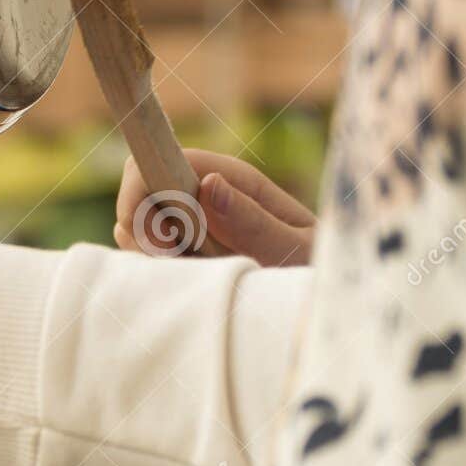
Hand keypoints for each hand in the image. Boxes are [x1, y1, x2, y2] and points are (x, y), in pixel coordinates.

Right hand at [114, 149, 314, 265]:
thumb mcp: (298, 252)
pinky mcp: (182, 253)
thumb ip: (255, 223)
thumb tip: (208, 184)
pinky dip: (150, 269)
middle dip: (141, 227)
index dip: (144, 189)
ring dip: (146, 252)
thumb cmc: (320, 274)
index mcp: (235, 181)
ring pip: (135, 223)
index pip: (166, 159)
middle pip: (140, 188)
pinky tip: (183, 284)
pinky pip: (143, 252)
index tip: (158, 239)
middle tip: (173, 264)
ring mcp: (191, 224)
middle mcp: (207, 195)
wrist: (329, 306)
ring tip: (186, 277)